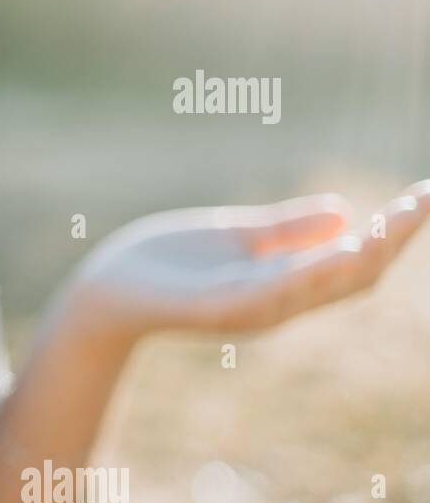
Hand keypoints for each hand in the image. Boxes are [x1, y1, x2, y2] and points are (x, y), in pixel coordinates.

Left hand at [67, 181, 429, 341]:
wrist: (105, 290)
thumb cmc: (165, 264)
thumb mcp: (236, 237)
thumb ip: (286, 230)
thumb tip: (346, 211)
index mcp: (285, 283)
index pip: (356, 261)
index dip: (396, 232)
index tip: (427, 193)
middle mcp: (277, 302)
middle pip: (353, 276)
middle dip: (394, 240)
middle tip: (423, 200)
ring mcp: (247, 308)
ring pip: (320, 286)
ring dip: (362, 254)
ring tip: (396, 220)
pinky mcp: (213, 307)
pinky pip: (270, 292)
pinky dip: (308, 272)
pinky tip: (336, 247)